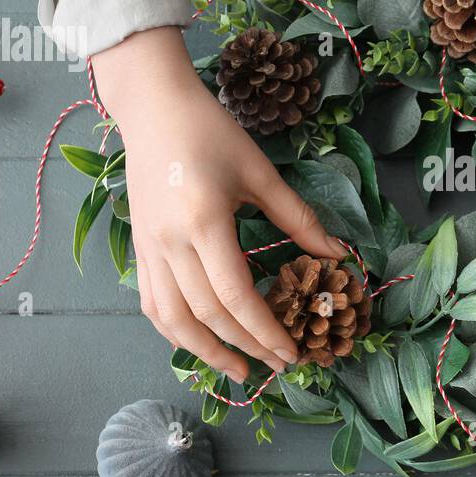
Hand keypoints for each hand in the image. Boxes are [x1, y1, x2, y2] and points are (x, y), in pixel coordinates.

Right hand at [91, 27, 343, 380]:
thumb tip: (336, 256)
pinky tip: (199, 341)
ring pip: (171, 320)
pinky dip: (176, 330)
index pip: (236, 296)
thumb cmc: (211, 132)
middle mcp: (170, 243)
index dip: (265, 331)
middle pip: (207, 315)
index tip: (292, 353)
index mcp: (204, 222)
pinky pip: (152, 303)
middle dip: (246, 347)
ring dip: (205, 351)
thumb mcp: (261, 172)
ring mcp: (148, 248)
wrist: (153, 107)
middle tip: (278, 365)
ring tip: (239, 370)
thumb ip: (299, 218)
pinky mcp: (139, 248)